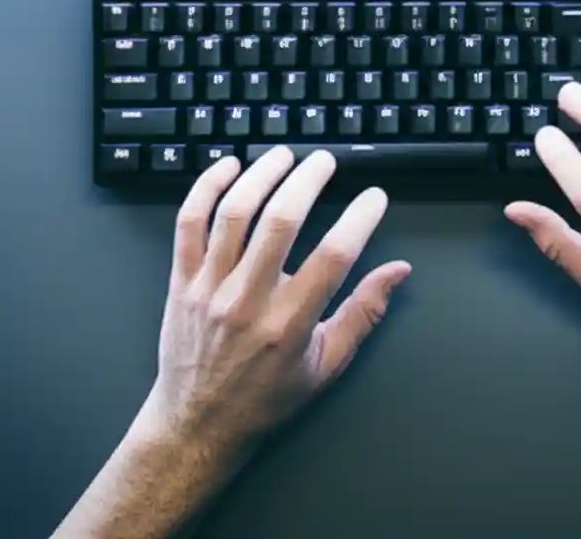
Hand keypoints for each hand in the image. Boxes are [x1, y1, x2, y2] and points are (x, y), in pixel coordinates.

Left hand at [143, 147, 409, 455]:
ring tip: (284, 155)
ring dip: (262, 175)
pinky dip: (206, 188)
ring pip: (234, 213)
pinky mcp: (182, 281)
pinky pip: (188, 223)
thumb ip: (363, 314)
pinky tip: (229, 168)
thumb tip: (398, 272)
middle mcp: (248, 300)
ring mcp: (211, 287)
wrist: (197, 423)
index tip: (374, 198)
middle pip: (280, 221)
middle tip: (326, 161)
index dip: (359, 219)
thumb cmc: (266, 397)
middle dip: (308, 180)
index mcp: (290, 323)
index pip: (333, 256)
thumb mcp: (327, 364)